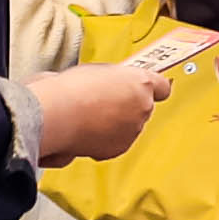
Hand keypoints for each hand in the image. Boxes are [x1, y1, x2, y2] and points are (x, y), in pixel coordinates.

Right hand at [32, 61, 161, 163]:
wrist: (56, 113)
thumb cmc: (70, 88)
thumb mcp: (96, 70)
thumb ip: (112, 79)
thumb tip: (109, 83)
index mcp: (141, 82)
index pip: (162, 87)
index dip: (151, 88)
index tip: (145, 88)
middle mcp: (142, 108)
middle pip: (142, 107)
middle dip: (126, 105)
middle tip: (101, 100)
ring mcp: (132, 131)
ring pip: (129, 126)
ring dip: (114, 124)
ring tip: (89, 115)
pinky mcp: (118, 148)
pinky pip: (115, 142)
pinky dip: (104, 139)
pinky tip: (86, 130)